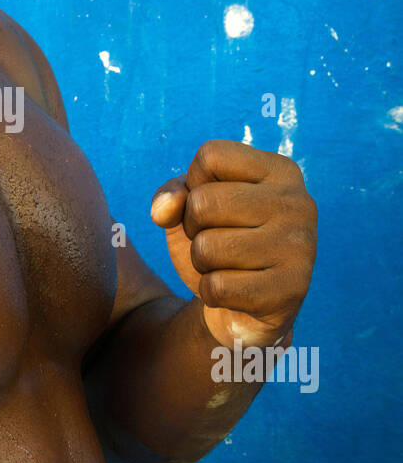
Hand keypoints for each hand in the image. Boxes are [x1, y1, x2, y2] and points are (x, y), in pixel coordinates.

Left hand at [149, 140, 316, 348]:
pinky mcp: (291, 290)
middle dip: (192, 228)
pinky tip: (234, 291)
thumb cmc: (220, 241)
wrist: (246, 307)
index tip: (214, 206)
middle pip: (203, 202)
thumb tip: (163, 209)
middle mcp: (298, 203)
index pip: (210, 156)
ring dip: (201, 262)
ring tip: (226, 265)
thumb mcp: (191, 209)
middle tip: (216, 240)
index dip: (194, 185)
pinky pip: (217, 287)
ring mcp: (300, 247)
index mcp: (281, 171)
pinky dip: (210, 292)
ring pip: (206, 247)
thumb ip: (171, 196)